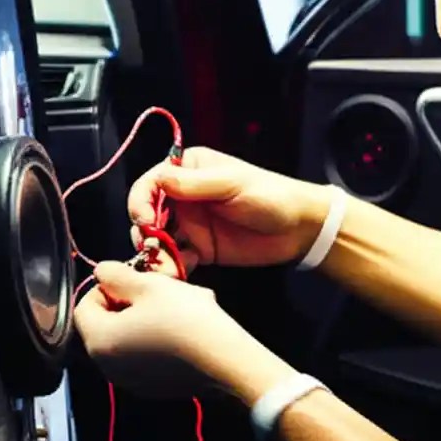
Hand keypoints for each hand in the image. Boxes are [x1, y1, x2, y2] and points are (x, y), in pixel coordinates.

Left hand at [74, 261, 249, 396]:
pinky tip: (181, 332)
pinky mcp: (152, 389)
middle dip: (126, 303)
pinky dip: (155, 342)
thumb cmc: (185, 319)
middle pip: (105, 324)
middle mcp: (107, 367)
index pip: (84, 305)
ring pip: (126, 339)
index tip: (134, 281)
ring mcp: (129, 381)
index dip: (107, 287)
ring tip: (173, 310)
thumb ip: (117, 275)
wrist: (225, 362)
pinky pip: (143, 358)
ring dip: (143, 320)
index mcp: (99, 341)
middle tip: (156, 292)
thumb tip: (102, 272)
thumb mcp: (149, 285)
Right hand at [127, 147, 329, 268]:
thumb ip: (194, 184)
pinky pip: (174, 259)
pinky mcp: (199, 249)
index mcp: (189, 170)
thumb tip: (159, 179)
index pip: (151, 183)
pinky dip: (172, 266)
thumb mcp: (232, 185)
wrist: (299, 228)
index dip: (140, 201)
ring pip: (156, 239)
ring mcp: (190, 224)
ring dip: (155, 253)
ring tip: (166, 265)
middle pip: (147, 213)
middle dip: (144, 232)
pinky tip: (182, 270)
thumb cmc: (271, 195)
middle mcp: (184, 196)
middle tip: (153, 247)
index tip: (144, 219)